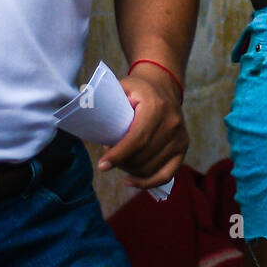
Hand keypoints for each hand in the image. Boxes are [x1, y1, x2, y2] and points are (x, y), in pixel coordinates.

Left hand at [97, 65, 187, 190]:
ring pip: (151, 168)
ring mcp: (180, 137)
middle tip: (109, 158)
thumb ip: (106, 102)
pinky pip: (166, 174)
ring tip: (119, 163)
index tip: (103, 165)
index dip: (119, 155)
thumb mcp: (122, 87)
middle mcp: (172, 123)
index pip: (137, 139)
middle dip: (122, 163)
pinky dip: (148, 183)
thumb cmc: (137, 88)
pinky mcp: (183, 147)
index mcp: (156, 106)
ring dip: (131, 171)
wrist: (163, 84)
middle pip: (143, 157)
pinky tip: (131, 181)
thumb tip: (83, 116)